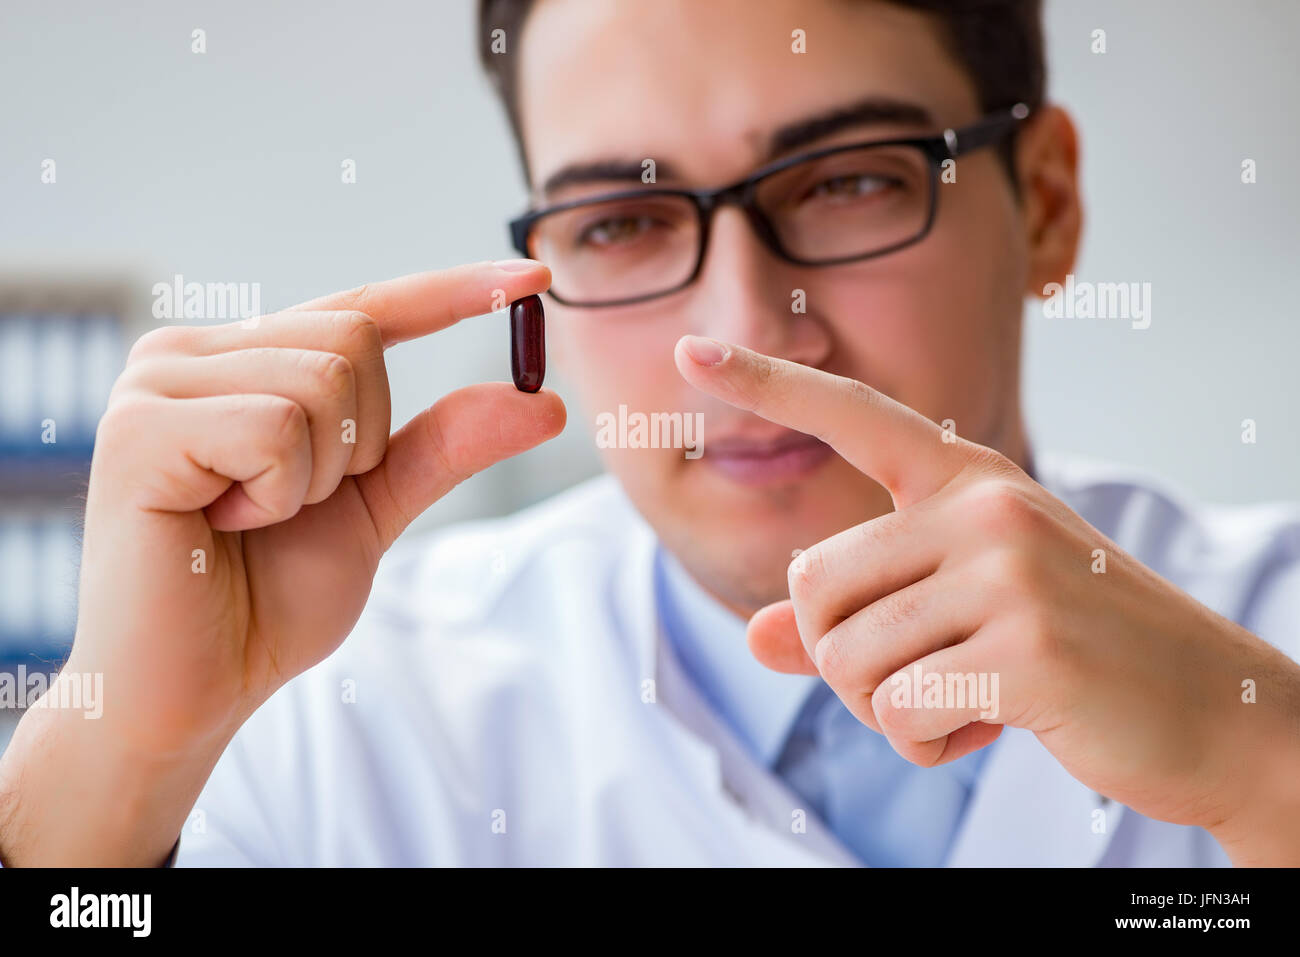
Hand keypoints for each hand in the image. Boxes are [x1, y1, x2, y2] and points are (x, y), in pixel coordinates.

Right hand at [0, 262, 563, 864]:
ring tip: (249, 518)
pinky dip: (277, 493)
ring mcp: (156, 383)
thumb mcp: (374, 508)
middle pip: (355, 342)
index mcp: (245, 362)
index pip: (364, 309)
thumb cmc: (266, 598)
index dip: (451, 291)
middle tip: (289, 505)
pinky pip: (276, 429)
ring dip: (316, 477)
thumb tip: (544, 402)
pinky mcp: (137, 428)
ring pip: (323, 383)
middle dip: (359, 443)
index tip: (534, 276)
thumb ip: (445, 446)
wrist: (194, 689)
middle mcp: (193, 352)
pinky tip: (221, 524)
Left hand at [675, 335, 1299, 864]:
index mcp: (967, 481)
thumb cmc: (1073, 650)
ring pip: (844, 659)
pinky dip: (923, 742)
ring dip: (883, 709)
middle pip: (811, 585)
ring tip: (962, 699)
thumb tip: (755, 634)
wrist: (1212, 706)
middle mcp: (983, 506)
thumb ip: (855, 617)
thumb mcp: (961, 613)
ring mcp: (1010, 571)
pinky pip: (899, 712)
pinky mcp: (1028, 648)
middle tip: (912, 677)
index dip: (767, 384)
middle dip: (838, 656)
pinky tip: (989, 726)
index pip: (854, 415)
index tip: (690, 350)